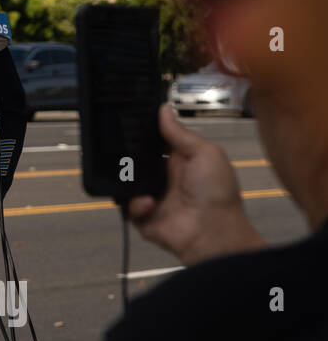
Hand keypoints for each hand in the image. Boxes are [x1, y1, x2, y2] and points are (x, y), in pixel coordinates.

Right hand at [126, 104, 263, 264]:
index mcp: (179, 161)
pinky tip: (149, 203)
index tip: (130, 121)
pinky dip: (135, 204)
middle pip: (137, 161)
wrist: (213, 231)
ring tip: (137, 179)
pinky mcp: (143, 217)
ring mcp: (152, 197)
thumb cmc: (216, 191)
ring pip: (128, 183)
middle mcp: (164, 178)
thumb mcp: (205, 153)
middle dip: (129, 156)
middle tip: (122, 150)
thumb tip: (163, 109)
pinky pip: (128, 206)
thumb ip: (181, 133)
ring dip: (130, 180)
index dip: (143, 134)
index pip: (154, 143)